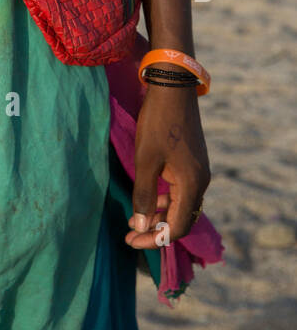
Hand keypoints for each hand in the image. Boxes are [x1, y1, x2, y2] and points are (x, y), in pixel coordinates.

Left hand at [125, 82, 210, 249]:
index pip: (177, 227)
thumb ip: (144, 195)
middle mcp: (201, 181)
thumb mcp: (146, 160)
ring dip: (159, 214)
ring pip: (181, 204)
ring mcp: (198, 170)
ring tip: (135, 220)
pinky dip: (164, 199)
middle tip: (129, 236)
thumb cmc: (158, 123)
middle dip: (156, 230)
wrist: (174, 87)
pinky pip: (181, 190)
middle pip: (181, 219)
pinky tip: (148, 197)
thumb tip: (140, 228)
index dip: (154, 239)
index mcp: (193, 184)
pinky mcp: (192, 161)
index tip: (131, 242)